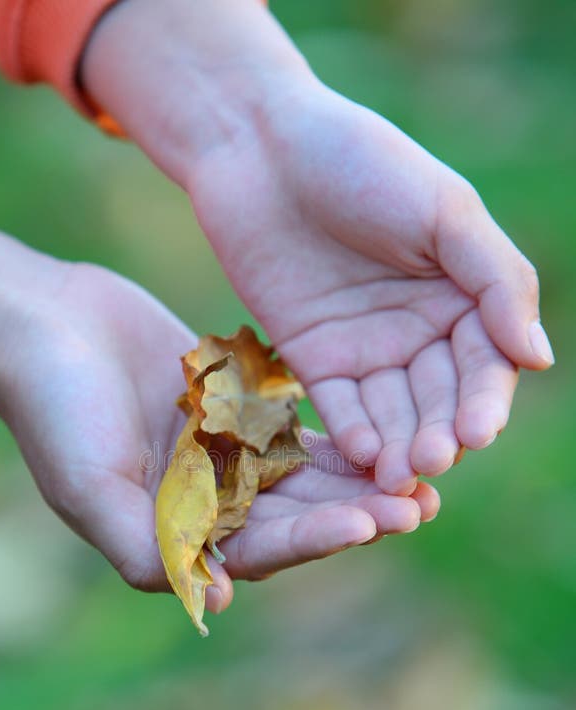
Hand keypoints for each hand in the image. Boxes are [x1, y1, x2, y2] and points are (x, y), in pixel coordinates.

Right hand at [0, 259, 438, 611]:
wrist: (46, 328)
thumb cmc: (54, 411)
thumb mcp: (87, 488)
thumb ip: (142, 546)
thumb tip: (213, 602)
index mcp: (177, 531)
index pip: (258, 548)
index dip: (313, 538)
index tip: (365, 523)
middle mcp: (209, 501)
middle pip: (295, 516)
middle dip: (354, 513)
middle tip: (417, 508)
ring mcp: (226, 456)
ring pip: (305, 476)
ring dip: (359, 479)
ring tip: (420, 479)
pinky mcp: (237, 413)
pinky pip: (296, 430)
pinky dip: (337, 436)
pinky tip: (384, 432)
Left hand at [188, 83, 553, 495]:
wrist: (261, 147)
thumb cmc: (362, 162)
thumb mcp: (446, 210)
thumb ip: (496, 282)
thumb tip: (537, 359)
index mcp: (463, 295)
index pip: (483, 362)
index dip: (482, 400)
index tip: (478, 432)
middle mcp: (420, 329)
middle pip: (438, 397)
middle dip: (438, 432)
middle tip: (433, 462)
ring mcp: (366, 348)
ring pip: (392, 412)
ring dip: (398, 446)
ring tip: (399, 474)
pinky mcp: (315, 358)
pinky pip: (340, 405)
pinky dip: (351, 431)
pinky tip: (362, 455)